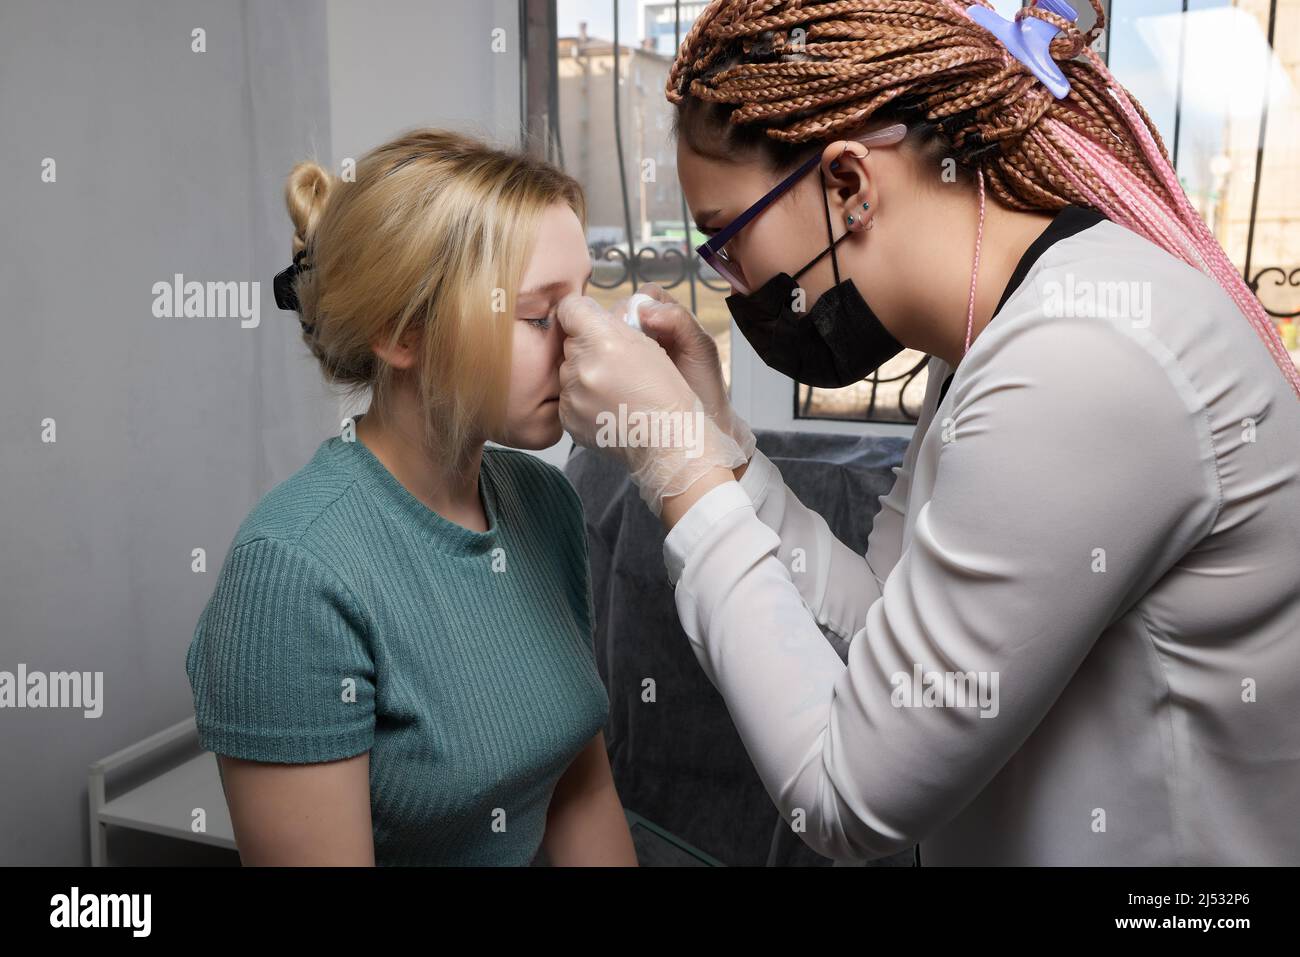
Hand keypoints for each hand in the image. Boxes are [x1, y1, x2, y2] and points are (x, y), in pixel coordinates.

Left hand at [556, 294, 748, 516]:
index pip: (570, 309)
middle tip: (615, 364)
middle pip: (570, 343)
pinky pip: (567, 398)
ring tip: (614, 389)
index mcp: (602, 341)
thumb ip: (609, 323)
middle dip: (587, 348)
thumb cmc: (665, 390)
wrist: (667, 439)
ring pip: (567, 371)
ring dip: (584, 375)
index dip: (581, 312)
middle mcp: (582, 367)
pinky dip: (583, 400)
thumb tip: (582, 315)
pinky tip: (607, 407)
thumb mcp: (646, 344)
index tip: (589, 320)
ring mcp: (572, 395)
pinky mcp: (568, 418)